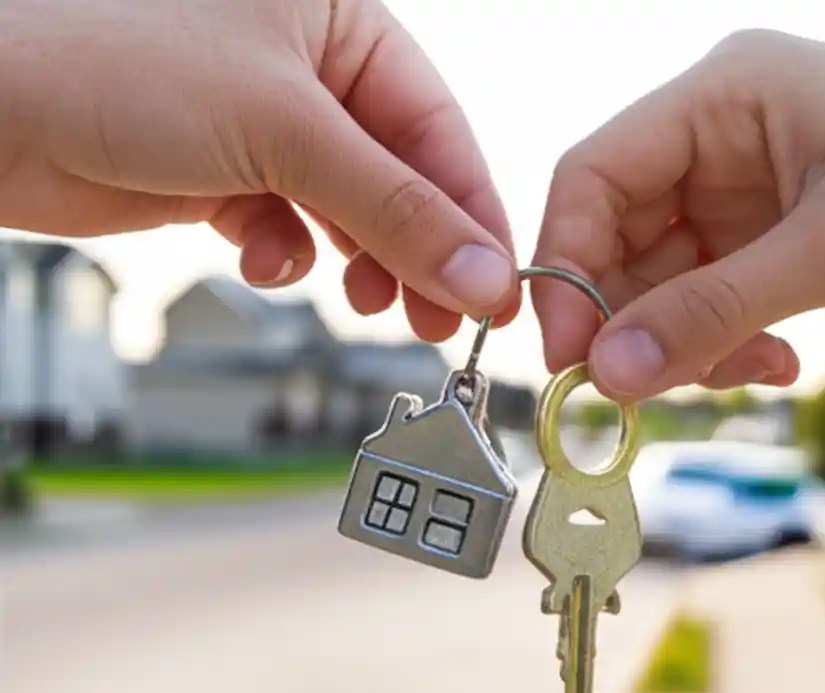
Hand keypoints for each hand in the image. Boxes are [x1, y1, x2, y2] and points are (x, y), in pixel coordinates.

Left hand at [0, 0, 518, 338]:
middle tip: (443, 318)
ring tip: (367, 301)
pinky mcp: (224, 176)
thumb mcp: (284, 131)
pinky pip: (288, 228)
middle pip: (400, 178)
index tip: (499, 289)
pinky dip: (285, 255)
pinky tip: (266, 260)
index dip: (473, 215)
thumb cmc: (110, 61)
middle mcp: (310, 69)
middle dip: (419, 251)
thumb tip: (482, 275)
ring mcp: (265, 126)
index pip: (439, 129)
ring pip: (348, 211)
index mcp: (343, 22)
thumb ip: (395, 209)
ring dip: (359, 262)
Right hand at [534, 30, 824, 399]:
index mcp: (725, 92)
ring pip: (672, 274)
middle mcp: (727, 131)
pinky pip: (720, 292)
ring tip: (746, 371)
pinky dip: (731, 336)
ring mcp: (755, 183)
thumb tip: (605, 376)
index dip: (568, 264)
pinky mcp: (786, 230)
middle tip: (638, 394)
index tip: (570, 355)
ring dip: (688, 337)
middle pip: (625, 230)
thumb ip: (708, 313)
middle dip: (630, 317)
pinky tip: (777, 360)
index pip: (596, 171)